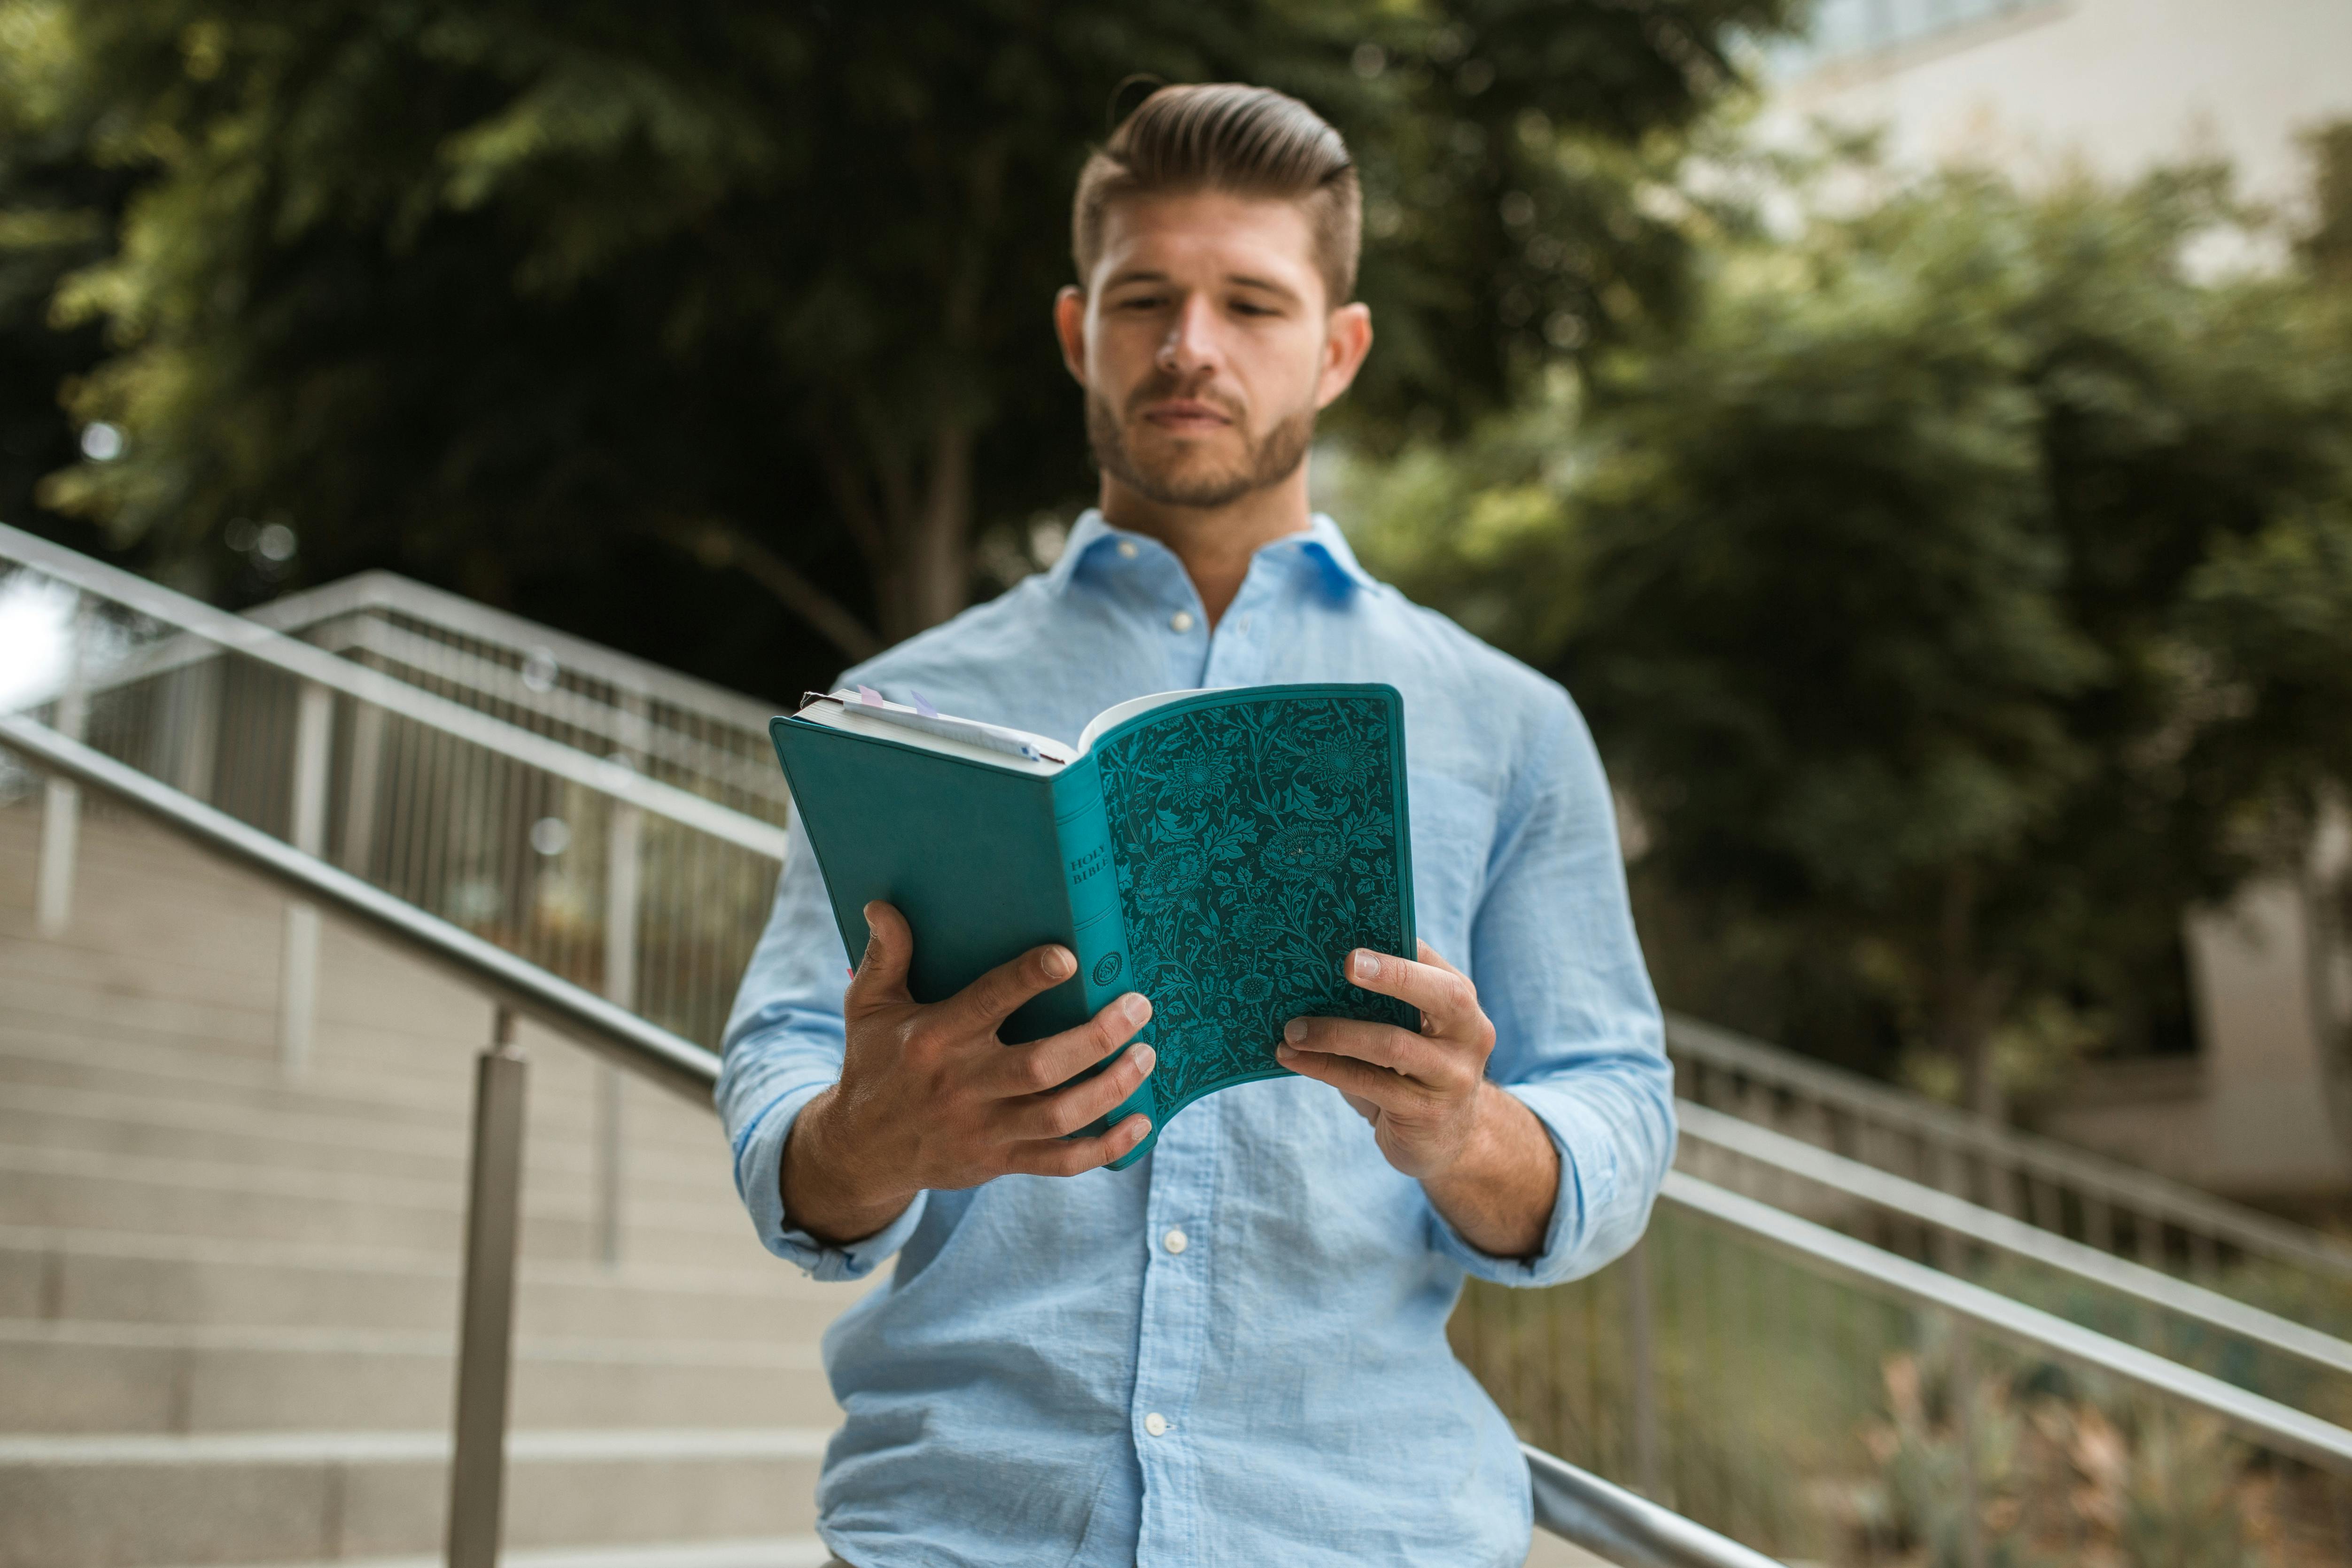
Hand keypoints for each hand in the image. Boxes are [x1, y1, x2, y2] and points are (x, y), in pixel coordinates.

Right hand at [783, 901, 1156, 1245]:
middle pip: (1040, 1066)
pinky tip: (1140, 1123)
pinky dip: (1105, 1148)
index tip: (1069, 958)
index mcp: (933, 1038)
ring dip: (1111, 1088)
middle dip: (1097, 1038)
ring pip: (1059, 1115)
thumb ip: (884, 957)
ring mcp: (983, 1129)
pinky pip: (1061, 1162)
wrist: (861, 1151)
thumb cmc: (874, 1064)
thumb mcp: (868, 1007)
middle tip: (1139, 1007)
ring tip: (1147, 1055)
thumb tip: (883, 905)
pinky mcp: (999, 1162)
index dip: (1028, 980)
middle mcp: (961, 1085)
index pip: (987, 1004)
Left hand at [1278, 941, 1557, 1257]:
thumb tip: (1315, 964)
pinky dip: (1325, 1067)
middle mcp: (1468, 1033)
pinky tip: (1292, 1058)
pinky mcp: (1425, 1112)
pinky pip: (1369, 1083)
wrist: (1449, 1140)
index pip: (1432, 961)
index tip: (1353, 932)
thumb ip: (1384, 1000)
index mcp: (1461, 1001)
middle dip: (1394, 975)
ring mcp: (1452, 1076)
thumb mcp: (1410, 1031)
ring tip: (1292, 1029)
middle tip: (1348, 964)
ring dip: (1335, 1033)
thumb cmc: (1413, 1070)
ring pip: (1393, 1045)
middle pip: (1441, 995)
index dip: (1396, 945)